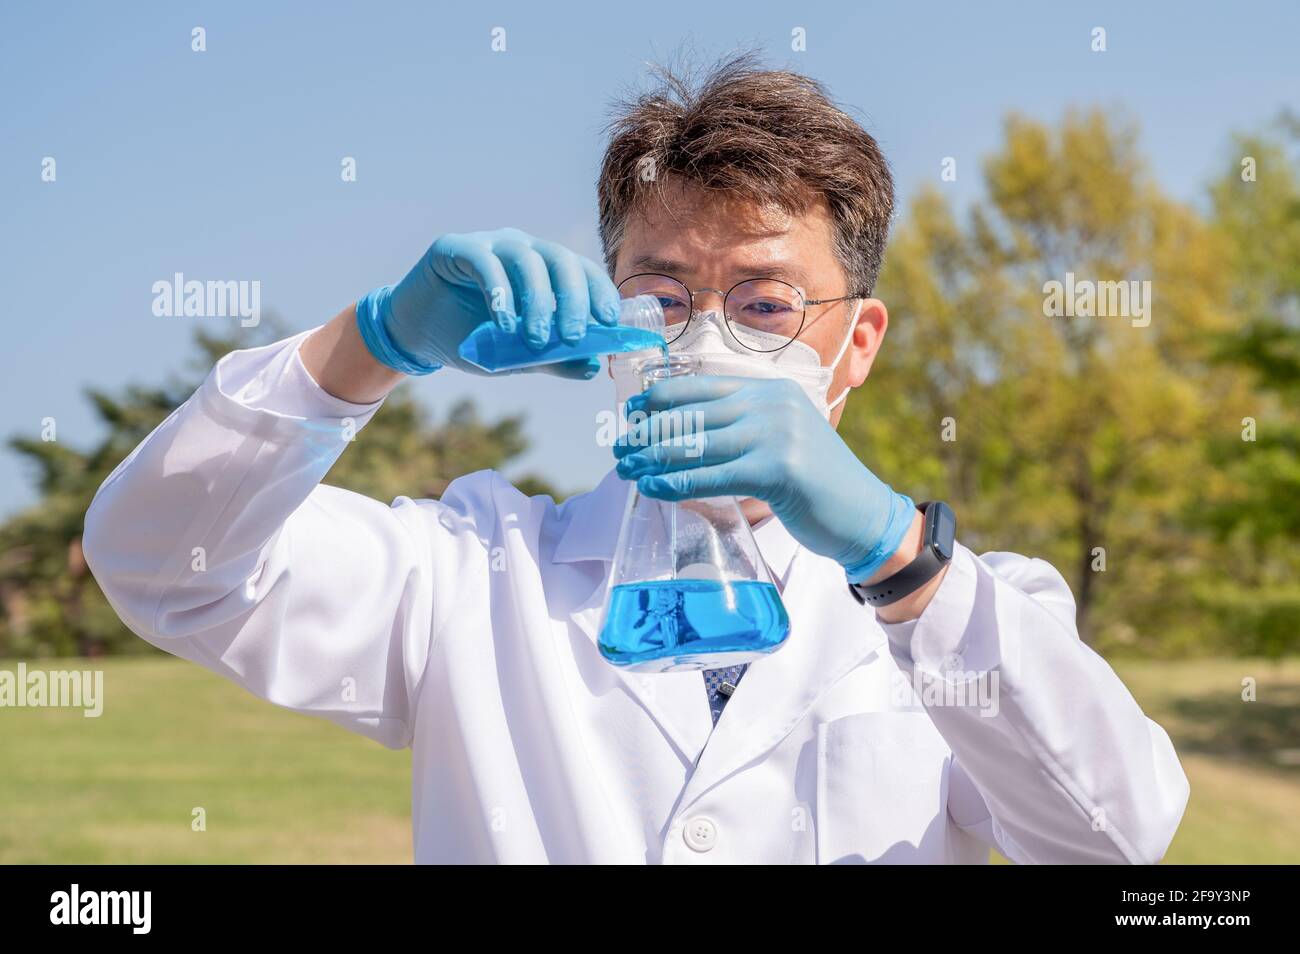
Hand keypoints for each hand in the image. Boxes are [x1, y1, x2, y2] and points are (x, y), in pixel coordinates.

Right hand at [356, 228, 623, 377]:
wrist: (418, 334)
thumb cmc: (471, 338)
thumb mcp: (517, 355)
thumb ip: (554, 358)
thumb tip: (593, 366)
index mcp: (543, 269)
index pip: (581, 270)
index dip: (599, 291)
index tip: (610, 320)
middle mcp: (520, 249)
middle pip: (560, 260)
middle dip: (573, 298)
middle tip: (573, 336)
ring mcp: (489, 244)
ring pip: (527, 260)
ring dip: (537, 301)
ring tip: (534, 339)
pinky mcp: (456, 248)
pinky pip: (485, 262)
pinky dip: (499, 293)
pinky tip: (503, 324)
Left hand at [613, 376, 916, 579]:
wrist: (865, 518)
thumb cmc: (816, 488)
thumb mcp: (779, 443)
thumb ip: (741, 433)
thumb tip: (678, 438)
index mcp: (772, 390)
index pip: (703, 386)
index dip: (661, 398)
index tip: (630, 414)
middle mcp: (773, 404)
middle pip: (694, 414)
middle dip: (648, 431)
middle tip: (617, 447)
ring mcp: (778, 434)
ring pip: (698, 444)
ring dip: (653, 458)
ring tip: (625, 469)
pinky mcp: (779, 469)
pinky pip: (713, 475)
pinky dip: (677, 483)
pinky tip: (652, 488)